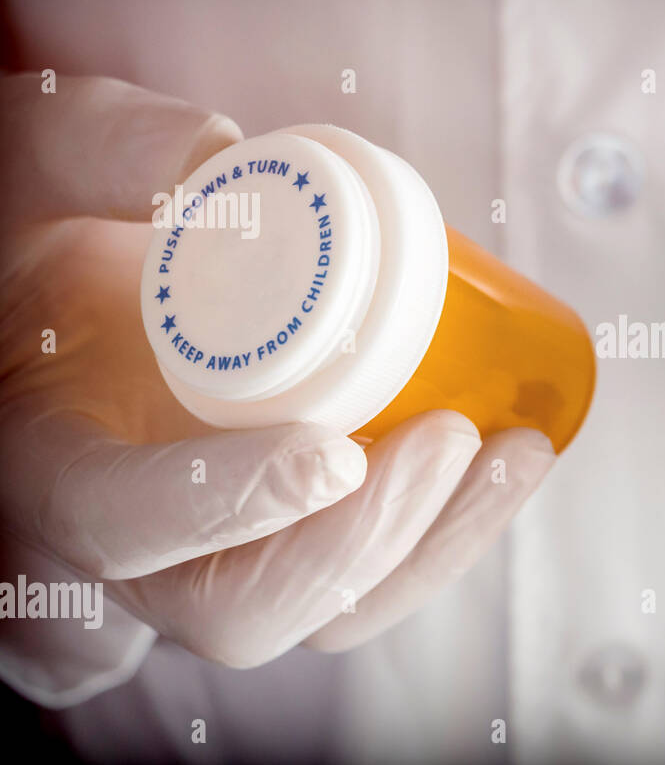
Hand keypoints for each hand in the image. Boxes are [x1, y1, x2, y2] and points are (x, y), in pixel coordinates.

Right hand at [0, 75, 553, 705]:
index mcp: (47, 463)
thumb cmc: (47, 230)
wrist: (73, 290)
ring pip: (323, 613)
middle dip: (365, 540)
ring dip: (435, 543)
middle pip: (243, 609)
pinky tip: (507, 462)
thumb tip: (211, 151)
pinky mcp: (280, 537)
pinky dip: (444, 533)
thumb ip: (99, 151)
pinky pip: (363, 577)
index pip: (121, 521)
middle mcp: (129, 543)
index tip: (334, 454)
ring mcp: (212, 554)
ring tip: (516, 453)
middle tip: (455, 436)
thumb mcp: (39, 168)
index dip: (226, 505)